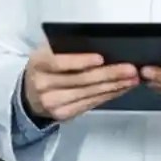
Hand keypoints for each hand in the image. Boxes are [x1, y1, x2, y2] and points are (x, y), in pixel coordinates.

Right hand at [23, 44, 139, 121]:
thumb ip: (64, 50)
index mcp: (38, 63)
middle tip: (130, 69)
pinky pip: (90, 104)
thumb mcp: (46, 53)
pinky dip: (108, 96)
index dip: (80, 61)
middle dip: (109, 75)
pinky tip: (120, 89)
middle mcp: (42, 85)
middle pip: (80, 80)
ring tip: (132, 79)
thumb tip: (98, 46)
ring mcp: (52, 103)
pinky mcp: (63, 115)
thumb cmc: (44, 68)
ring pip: (89, 94)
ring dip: (114, 86)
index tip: (101, 58)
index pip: (59, 62)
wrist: (29, 94)